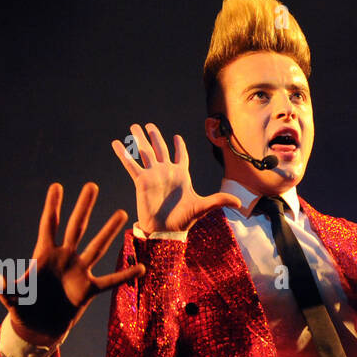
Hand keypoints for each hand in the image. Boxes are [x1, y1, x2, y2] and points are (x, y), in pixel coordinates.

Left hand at [0, 183, 143, 345]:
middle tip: (92, 185)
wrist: (37, 328)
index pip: (48, 224)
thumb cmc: (22, 307)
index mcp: (43, 255)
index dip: (53, 206)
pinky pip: (110, 281)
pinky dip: (125, 275)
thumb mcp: (8, 294)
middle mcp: (64, 258)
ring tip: (122, 212)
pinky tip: (141, 267)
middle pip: (76, 227)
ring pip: (97, 247)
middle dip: (84, 206)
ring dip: (109, 231)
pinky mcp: (88, 290)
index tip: (57, 186)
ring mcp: (78, 272)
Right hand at [112, 122, 240, 232]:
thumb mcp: (204, 207)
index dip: (178, 146)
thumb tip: (240, 203)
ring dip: (139, 139)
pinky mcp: (142, 181)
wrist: (165, 230)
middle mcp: (166, 172)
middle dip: (154, 136)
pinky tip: (117, 143)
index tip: (176, 137)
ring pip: (145, 152)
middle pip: (159, 148)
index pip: (180, 156)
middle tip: (148, 126)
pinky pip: (131, 164)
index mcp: (181, 174)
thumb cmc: (183, 221)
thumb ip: (219, 200)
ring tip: (134, 127)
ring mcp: (153, 175)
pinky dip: (124, 154)